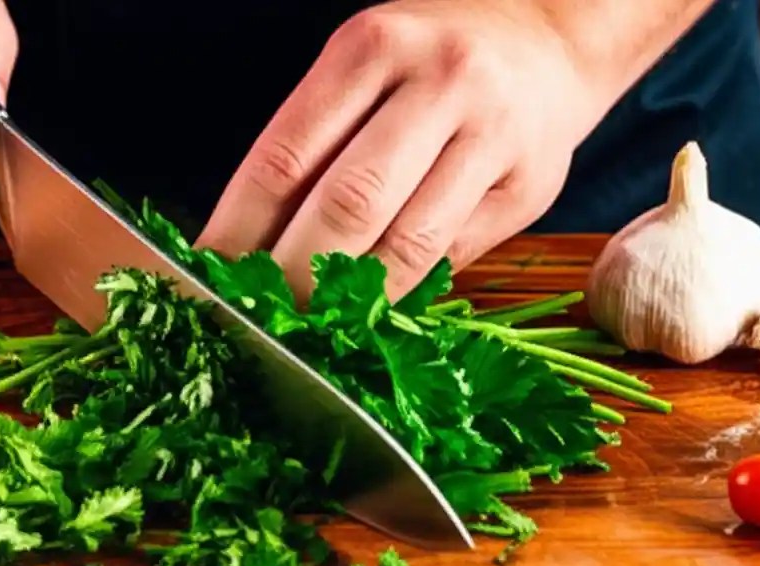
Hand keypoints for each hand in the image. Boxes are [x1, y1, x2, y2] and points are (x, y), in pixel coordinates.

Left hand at [195, 0, 603, 300]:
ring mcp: (492, 133)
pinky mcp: (529, 185)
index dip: (240, 229)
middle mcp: (439, 80)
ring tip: (314, 328)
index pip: (286, 156)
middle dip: (295, 277)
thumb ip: (318, 144)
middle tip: (262, 318)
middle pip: (348, 204)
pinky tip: (374, 310)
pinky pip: (453, 255)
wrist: (548, 43)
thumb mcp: (366, 70)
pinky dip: (406, 291)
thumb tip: (246, 246)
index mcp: (372, 47)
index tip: (211, 276)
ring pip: (409, 243)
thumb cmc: (431, 63)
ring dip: (352, 300)